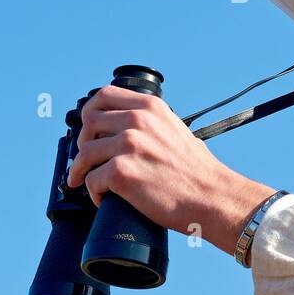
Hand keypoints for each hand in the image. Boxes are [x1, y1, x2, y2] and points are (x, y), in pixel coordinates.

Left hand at [63, 85, 277, 255]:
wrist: (212, 196)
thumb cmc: (197, 170)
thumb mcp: (175, 129)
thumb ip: (151, 122)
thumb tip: (126, 127)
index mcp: (150, 107)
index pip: (104, 95)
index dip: (90, 112)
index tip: (88, 129)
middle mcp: (138, 120)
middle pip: (88, 122)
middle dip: (83, 143)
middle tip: (88, 160)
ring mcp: (129, 145)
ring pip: (85, 153)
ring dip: (81, 170)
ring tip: (87, 182)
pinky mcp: (122, 172)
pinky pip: (91, 180)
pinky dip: (93, 193)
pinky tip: (104, 198)